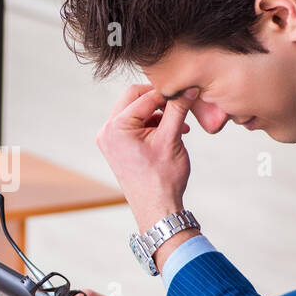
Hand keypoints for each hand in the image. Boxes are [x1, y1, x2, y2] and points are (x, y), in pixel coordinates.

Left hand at [96, 83, 194, 231]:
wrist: (156, 208)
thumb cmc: (162, 179)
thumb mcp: (171, 139)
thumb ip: (178, 109)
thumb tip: (188, 87)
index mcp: (115, 127)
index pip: (143, 96)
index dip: (167, 92)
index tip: (187, 89)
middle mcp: (107, 130)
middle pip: (134, 98)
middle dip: (159, 100)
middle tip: (181, 104)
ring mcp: (109, 139)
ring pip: (135, 111)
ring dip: (158, 113)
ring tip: (180, 125)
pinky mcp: (117, 146)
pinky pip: (134, 124)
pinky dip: (152, 124)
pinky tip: (172, 132)